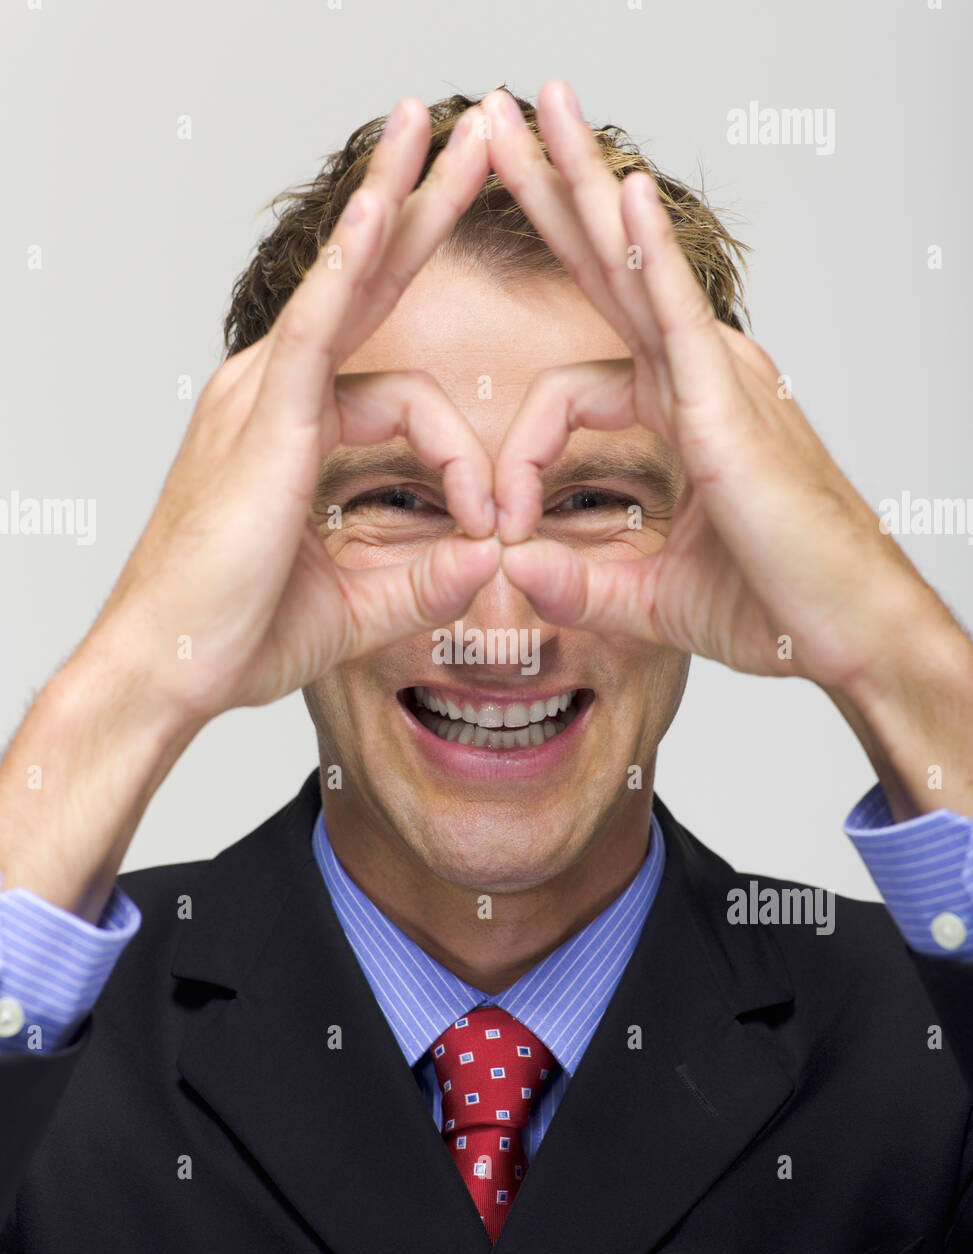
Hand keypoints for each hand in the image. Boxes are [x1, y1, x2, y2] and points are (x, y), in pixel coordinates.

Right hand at [93, 98, 499, 720]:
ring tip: (441, 124)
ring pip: (346, 280)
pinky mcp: (263, 413)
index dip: (461, 458)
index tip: (493, 523)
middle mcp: (273, 393)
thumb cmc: (238, 636)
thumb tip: (490, 565)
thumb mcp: (356, 606)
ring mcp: (262, 393)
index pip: (402, 405)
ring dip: (396, 197)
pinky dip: (351, 262)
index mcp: (293, 429)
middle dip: (421, 209)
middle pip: (368, 285)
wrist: (168, 670)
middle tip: (475, 139)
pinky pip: (316, 322)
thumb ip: (426, 581)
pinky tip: (383, 203)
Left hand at [482, 81, 934, 694]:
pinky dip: (652, 255)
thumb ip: (577, 582)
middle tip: (501, 118)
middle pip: (606, 267)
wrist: (847, 636)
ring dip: (583, 182)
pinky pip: (679, 314)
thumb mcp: (651, 594)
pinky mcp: (729, 403)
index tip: (499, 522)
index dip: (519, 452)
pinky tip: (623, 195)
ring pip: (635, 264)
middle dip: (552, 192)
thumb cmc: (774, 606)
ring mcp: (717, 378)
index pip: (569, 390)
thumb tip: (510, 570)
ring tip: (538, 105)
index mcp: (677, 411)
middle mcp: (697, 375)